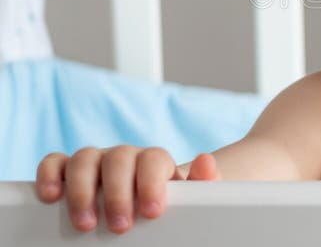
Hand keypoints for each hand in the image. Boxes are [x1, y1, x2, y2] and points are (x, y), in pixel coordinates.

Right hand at [36, 147, 220, 233]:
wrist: (150, 206)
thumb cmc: (170, 204)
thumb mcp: (191, 198)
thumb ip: (204, 183)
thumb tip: (206, 162)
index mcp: (155, 161)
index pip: (153, 159)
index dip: (151, 183)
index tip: (152, 212)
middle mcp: (125, 156)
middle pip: (118, 158)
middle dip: (117, 193)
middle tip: (120, 226)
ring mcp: (97, 162)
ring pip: (84, 158)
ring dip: (82, 190)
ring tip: (85, 224)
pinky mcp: (70, 173)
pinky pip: (55, 163)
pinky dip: (50, 175)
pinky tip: (50, 198)